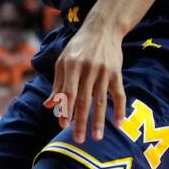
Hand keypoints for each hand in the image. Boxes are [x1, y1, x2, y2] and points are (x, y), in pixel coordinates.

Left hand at [43, 19, 126, 143]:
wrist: (102, 29)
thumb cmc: (78, 48)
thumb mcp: (63, 61)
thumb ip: (57, 84)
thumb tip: (49, 106)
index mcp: (72, 65)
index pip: (68, 91)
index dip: (65, 109)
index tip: (63, 126)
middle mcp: (88, 68)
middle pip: (84, 99)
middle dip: (81, 121)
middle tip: (78, 140)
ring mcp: (104, 71)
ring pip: (101, 100)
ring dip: (99, 121)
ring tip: (97, 138)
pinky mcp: (116, 73)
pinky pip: (119, 95)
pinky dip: (119, 109)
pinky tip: (118, 124)